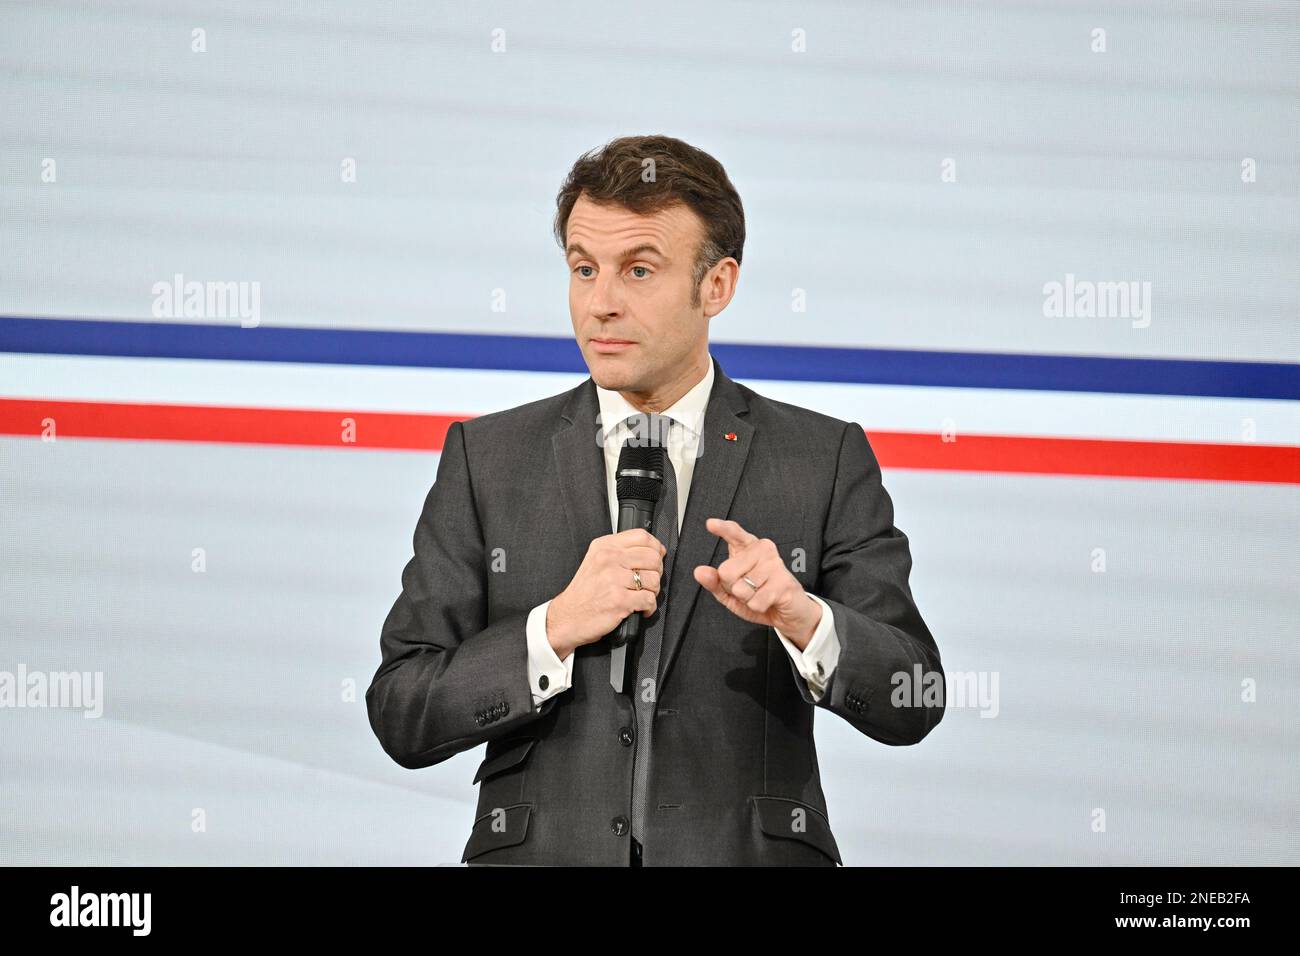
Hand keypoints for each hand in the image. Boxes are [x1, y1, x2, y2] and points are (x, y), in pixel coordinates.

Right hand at [546, 528, 665, 657]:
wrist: (567, 617)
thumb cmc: (583, 593)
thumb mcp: (596, 561)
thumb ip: (620, 552)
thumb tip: (652, 551)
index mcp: (605, 547)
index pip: (642, 536)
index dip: (655, 548)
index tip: (656, 557)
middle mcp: (609, 559)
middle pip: (652, 557)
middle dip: (657, 572)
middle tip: (648, 582)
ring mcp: (613, 580)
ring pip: (654, 579)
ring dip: (653, 591)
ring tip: (642, 596)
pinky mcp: (619, 600)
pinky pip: (649, 600)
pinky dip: (649, 608)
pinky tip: (640, 609)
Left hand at [693, 518, 821, 648]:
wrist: (788, 612)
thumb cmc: (759, 596)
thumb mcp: (730, 592)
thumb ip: (714, 582)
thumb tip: (700, 571)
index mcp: (747, 548)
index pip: (734, 534)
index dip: (722, 529)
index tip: (711, 523)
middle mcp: (762, 550)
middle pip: (726, 571)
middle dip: (732, 588)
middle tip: (749, 589)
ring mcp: (774, 564)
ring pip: (741, 588)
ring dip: (746, 599)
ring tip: (760, 594)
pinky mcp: (783, 582)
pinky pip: (755, 601)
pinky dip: (757, 606)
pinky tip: (768, 601)